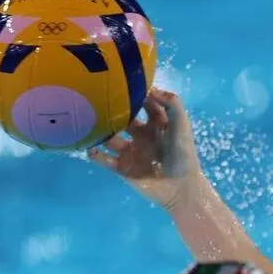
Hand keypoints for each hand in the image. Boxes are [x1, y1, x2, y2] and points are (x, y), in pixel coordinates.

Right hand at [88, 88, 205, 207]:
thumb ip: (172, 104)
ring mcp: (130, 152)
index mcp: (157, 125)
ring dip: (99, 131)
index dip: (137, 95)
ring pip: (108, 138)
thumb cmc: (183, 155)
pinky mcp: (122, 168)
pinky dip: (93, 153)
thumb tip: (151, 89)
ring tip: (89, 122)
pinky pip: (102, 159)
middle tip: (99, 101)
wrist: (180, 187)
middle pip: (122, 119)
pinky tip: (90, 146)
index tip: (124, 85)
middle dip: (112, 111)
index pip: (144, 104)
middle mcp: (141, 136)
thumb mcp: (182, 125)